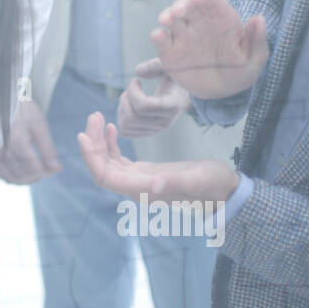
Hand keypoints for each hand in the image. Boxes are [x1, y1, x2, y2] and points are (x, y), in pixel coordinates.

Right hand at [0, 100, 60, 183]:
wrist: (0, 99)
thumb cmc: (22, 110)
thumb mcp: (39, 125)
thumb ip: (47, 149)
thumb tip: (57, 169)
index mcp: (16, 140)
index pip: (34, 168)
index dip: (47, 172)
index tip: (54, 168)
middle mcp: (1, 149)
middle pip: (22, 175)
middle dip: (38, 176)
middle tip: (47, 170)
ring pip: (11, 178)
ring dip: (26, 180)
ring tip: (36, 172)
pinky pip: (1, 174)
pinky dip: (13, 178)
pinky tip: (22, 172)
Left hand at [78, 111, 238, 202]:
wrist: (226, 192)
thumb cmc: (215, 186)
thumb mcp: (199, 180)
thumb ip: (176, 182)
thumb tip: (154, 186)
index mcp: (143, 191)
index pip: (105, 177)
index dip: (91, 158)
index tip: (82, 135)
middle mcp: (136, 188)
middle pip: (102, 168)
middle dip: (92, 144)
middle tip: (93, 116)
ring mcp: (139, 181)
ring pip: (108, 163)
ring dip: (99, 141)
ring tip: (97, 117)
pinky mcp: (146, 173)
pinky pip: (119, 160)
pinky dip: (110, 144)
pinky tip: (110, 128)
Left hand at [117, 58, 190, 137]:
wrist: (182, 98)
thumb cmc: (174, 79)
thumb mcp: (168, 67)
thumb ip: (155, 65)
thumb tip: (138, 72)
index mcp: (171, 106)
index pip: (143, 106)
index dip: (133, 92)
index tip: (135, 81)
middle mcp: (164, 122)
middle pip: (131, 117)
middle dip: (125, 100)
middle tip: (130, 88)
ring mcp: (155, 130)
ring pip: (126, 125)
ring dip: (122, 108)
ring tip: (129, 96)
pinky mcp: (147, 133)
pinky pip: (125, 131)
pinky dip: (121, 117)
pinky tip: (128, 106)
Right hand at [152, 0, 267, 99]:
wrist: (222, 94)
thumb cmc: (241, 72)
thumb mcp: (256, 59)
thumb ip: (258, 40)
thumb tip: (258, 18)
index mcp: (221, 21)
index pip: (211, 1)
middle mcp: (199, 25)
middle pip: (187, 5)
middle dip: (181, 3)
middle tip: (178, 11)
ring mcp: (183, 38)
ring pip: (171, 19)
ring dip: (167, 15)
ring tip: (165, 21)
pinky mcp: (170, 53)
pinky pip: (161, 41)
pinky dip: (157, 37)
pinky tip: (159, 36)